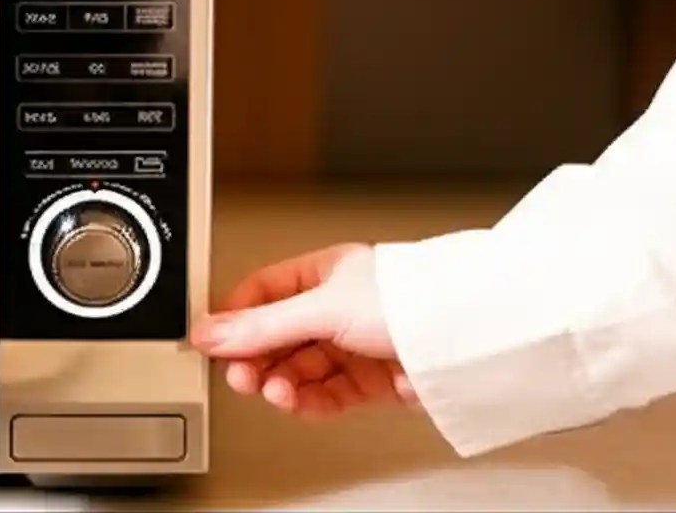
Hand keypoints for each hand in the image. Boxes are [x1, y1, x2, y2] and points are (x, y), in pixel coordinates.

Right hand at [190, 243, 418, 418]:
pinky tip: (295, 401)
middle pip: (277, 336)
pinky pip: (325, 394)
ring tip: (272, 390)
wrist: (465, 338)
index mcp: (321, 274)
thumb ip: (262, 326)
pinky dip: (307, 400)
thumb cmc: (409, 300)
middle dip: (256, 358)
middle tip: (239, 374)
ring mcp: (353, 345)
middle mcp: (336, 308)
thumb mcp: (321, 307)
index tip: (213, 341)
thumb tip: (211, 331)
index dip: (235, 318)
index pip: (262, 295)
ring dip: (280, 382)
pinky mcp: (370, 381)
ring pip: (299, 369)